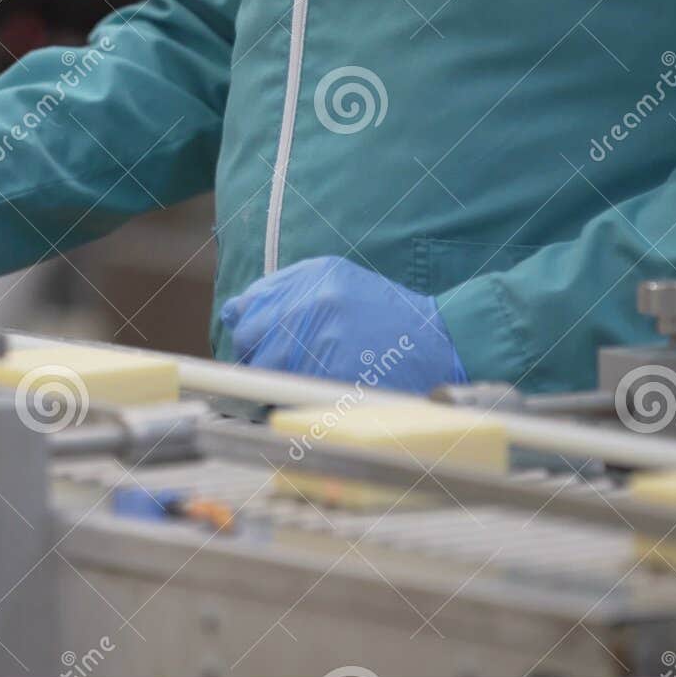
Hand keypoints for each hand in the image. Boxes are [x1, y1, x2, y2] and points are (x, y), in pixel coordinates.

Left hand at [220, 256, 467, 392]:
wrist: (442, 340)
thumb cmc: (389, 318)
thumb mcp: (339, 285)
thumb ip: (286, 292)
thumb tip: (233, 313)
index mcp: (314, 276)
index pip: (249, 308)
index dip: (247, 335)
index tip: (252, 350)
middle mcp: (315, 300)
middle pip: (252, 338)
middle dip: (253, 360)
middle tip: (269, 375)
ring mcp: (324, 335)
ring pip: (267, 368)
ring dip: (271, 384)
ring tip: (296, 387)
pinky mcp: (333, 370)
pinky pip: (291, 391)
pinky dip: (293, 400)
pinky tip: (314, 397)